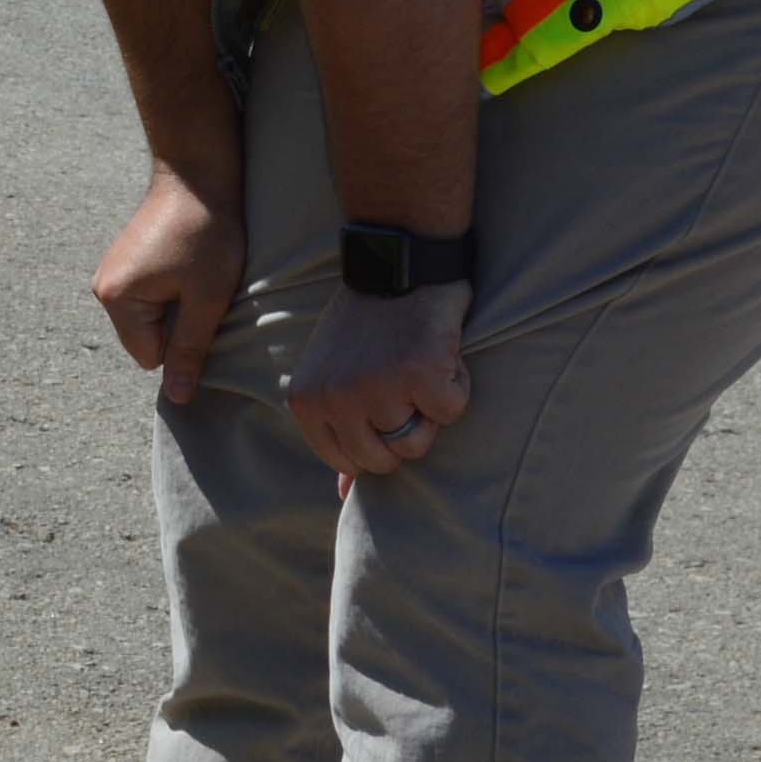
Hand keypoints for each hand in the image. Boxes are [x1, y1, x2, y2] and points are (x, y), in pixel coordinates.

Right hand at [90, 166, 244, 406]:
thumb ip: (190, 350)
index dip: (184, 344)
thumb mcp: (207, 298)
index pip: (151, 358)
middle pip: (145, 339)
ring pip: (148, 319)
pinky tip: (185, 264)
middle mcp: (103, 288)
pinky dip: (170, 290)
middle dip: (177, 326)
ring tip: (194, 274)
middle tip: (201, 289)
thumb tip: (179, 397)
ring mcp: (110, 273)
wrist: (196, 175)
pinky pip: (146, 298)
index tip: (203, 310)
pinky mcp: (123, 262)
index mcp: (117, 299)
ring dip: (175, 307)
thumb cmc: (206, 234)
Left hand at [289, 280, 469, 480]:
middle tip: (400, 381)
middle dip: (404, 429)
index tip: (379, 398)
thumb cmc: (367, 326)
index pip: (350, 463)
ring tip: (415, 364)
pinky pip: (451, 412)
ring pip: (418, 443)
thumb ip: (337, 433)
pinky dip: (455, 385)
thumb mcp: (332, 376)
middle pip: (384, 462)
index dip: (377, 438)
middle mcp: (333, 398)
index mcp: (305, 402)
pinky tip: (438, 352)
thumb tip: (343, 496)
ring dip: (429, 407)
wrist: (398, 265)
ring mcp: (374, 388)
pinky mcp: (417, 374)